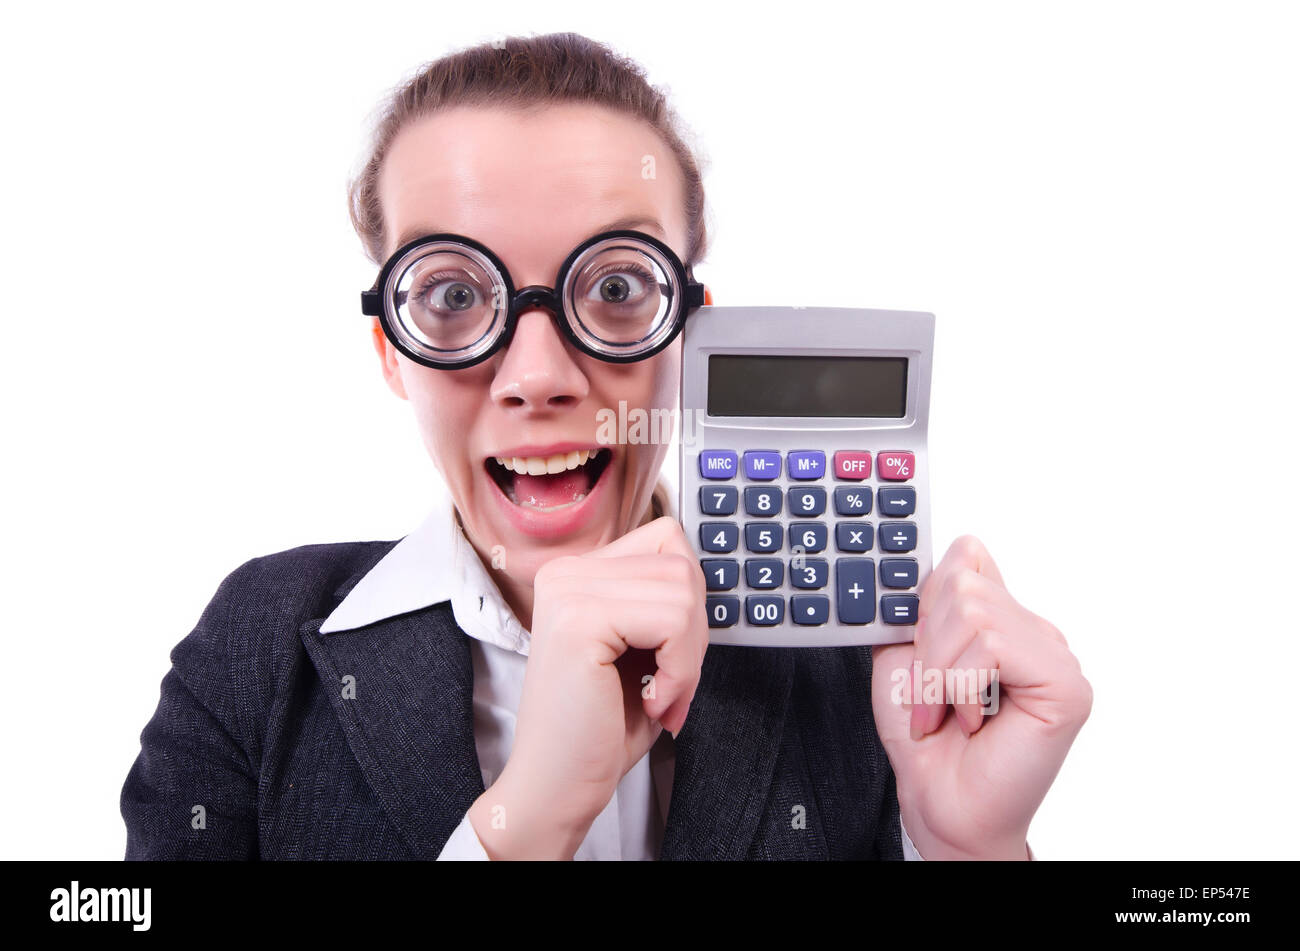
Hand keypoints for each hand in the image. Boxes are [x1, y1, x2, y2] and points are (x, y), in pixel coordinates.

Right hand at [468, 516, 707, 858]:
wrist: (557, 786)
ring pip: (683, 591)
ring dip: (688, 657)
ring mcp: (567, 590)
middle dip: (694, 634)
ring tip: (659, 695)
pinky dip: (681, 670)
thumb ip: (661, 600)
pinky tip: (651, 700)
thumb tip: (699, 573)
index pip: (667, 541)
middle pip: (681, 565)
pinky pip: (673, 621)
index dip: (688, 604)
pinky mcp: (578, 619)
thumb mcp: (640, 647)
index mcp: (577, 572)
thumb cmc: (601, 727)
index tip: (668, 658)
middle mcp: (565, 571)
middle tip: (669, 686)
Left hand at [871, 536, 1091, 859]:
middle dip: (928, 643)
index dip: (929, 595)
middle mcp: (1031, 630)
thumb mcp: (901, 658)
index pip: (968, 555)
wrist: (942, 804)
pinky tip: (974, 720)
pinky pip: (994, 646)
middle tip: (931, 694)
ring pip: (974, 612)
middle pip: (964, 581)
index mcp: (997, 619)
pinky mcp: (1066, 683)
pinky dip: (962, 686)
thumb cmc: (926, 741)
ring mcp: (1055, 653)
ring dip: (941, 671)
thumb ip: (912, 607)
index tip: (916, 644)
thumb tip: (918, 564)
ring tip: (947, 711)